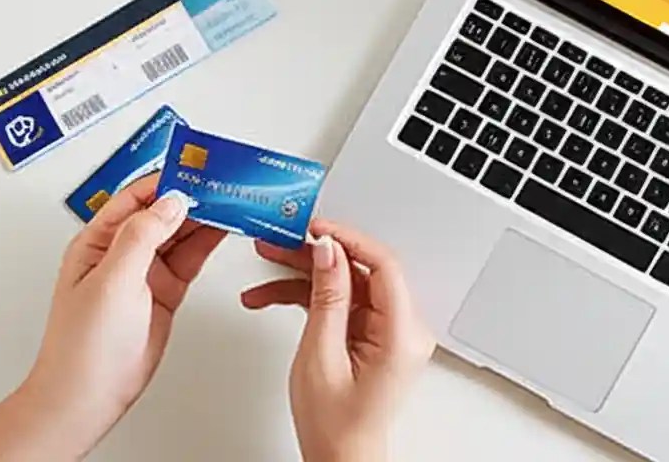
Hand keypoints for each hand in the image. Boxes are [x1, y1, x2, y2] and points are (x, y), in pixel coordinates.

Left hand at [0, 174, 226, 460]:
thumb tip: (170, 201)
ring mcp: (145, 272)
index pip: (136, 197)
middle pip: (163, 210)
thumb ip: (142, 236)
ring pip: (182, 232)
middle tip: (224, 181)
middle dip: (193, 194)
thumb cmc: (82, 345)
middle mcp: (122, 252)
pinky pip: (192, 257)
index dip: (166, 179)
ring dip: (206, 216)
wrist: (88, 396)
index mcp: (98, 241)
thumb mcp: (111, 281)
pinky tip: (226, 228)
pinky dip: (211, 241)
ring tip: (233, 199)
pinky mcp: (166, 291)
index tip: (196, 167)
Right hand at [242, 220, 435, 461]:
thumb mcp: (320, 356)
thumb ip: (326, 298)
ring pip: (347, 284)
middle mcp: (402, 329)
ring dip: (305, 275)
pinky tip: (274, 294)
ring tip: (267, 265)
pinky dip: (309, 296)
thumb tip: (329, 253)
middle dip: (317, 256)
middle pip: (361, 272)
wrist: (340, 458)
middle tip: (280, 243)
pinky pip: (342, 302)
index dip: (349, 240)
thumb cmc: (335, 426)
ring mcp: (386, 331)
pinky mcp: (371, 334)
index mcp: (401, 334)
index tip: (316, 229)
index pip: (384, 266)